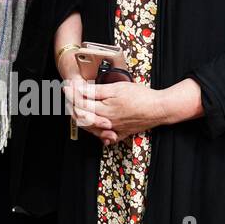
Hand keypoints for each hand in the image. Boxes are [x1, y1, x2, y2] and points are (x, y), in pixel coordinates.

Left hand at [64, 76, 203, 143]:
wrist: (159, 109)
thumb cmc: (141, 97)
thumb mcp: (116, 88)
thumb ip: (95, 91)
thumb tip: (79, 89)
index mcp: (103, 111)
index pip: (80, 104)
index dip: (71, 94)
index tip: (66, 86)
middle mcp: (106, 123)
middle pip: (82, 118)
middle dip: (72, 106)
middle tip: (69, 96)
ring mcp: (113, 130)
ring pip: (91, 128)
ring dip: (82, 118)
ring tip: (77, 108)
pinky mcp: (121, 133)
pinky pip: (106, 137)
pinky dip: (98, 133)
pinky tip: (96, 129)